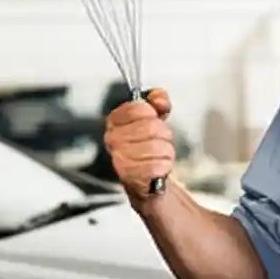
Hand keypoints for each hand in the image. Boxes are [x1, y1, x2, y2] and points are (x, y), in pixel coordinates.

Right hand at [103, 88, 174, 202]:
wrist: (149, 179)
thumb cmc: (149, 147)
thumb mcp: (155, 118)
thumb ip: (158, 101)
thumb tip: (158, 99)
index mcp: (115, 121)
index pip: (136, 107)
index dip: (151, 113)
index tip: (152, 119)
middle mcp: (113, 139)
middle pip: (151, 127)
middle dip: (163, 134)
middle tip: (158, 141)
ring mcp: (121, 158)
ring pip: (157, 146)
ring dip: (166, 151)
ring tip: (158, 155)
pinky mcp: (131, 176)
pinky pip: (159, 164)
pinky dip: (165, 166)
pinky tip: (158, 167)